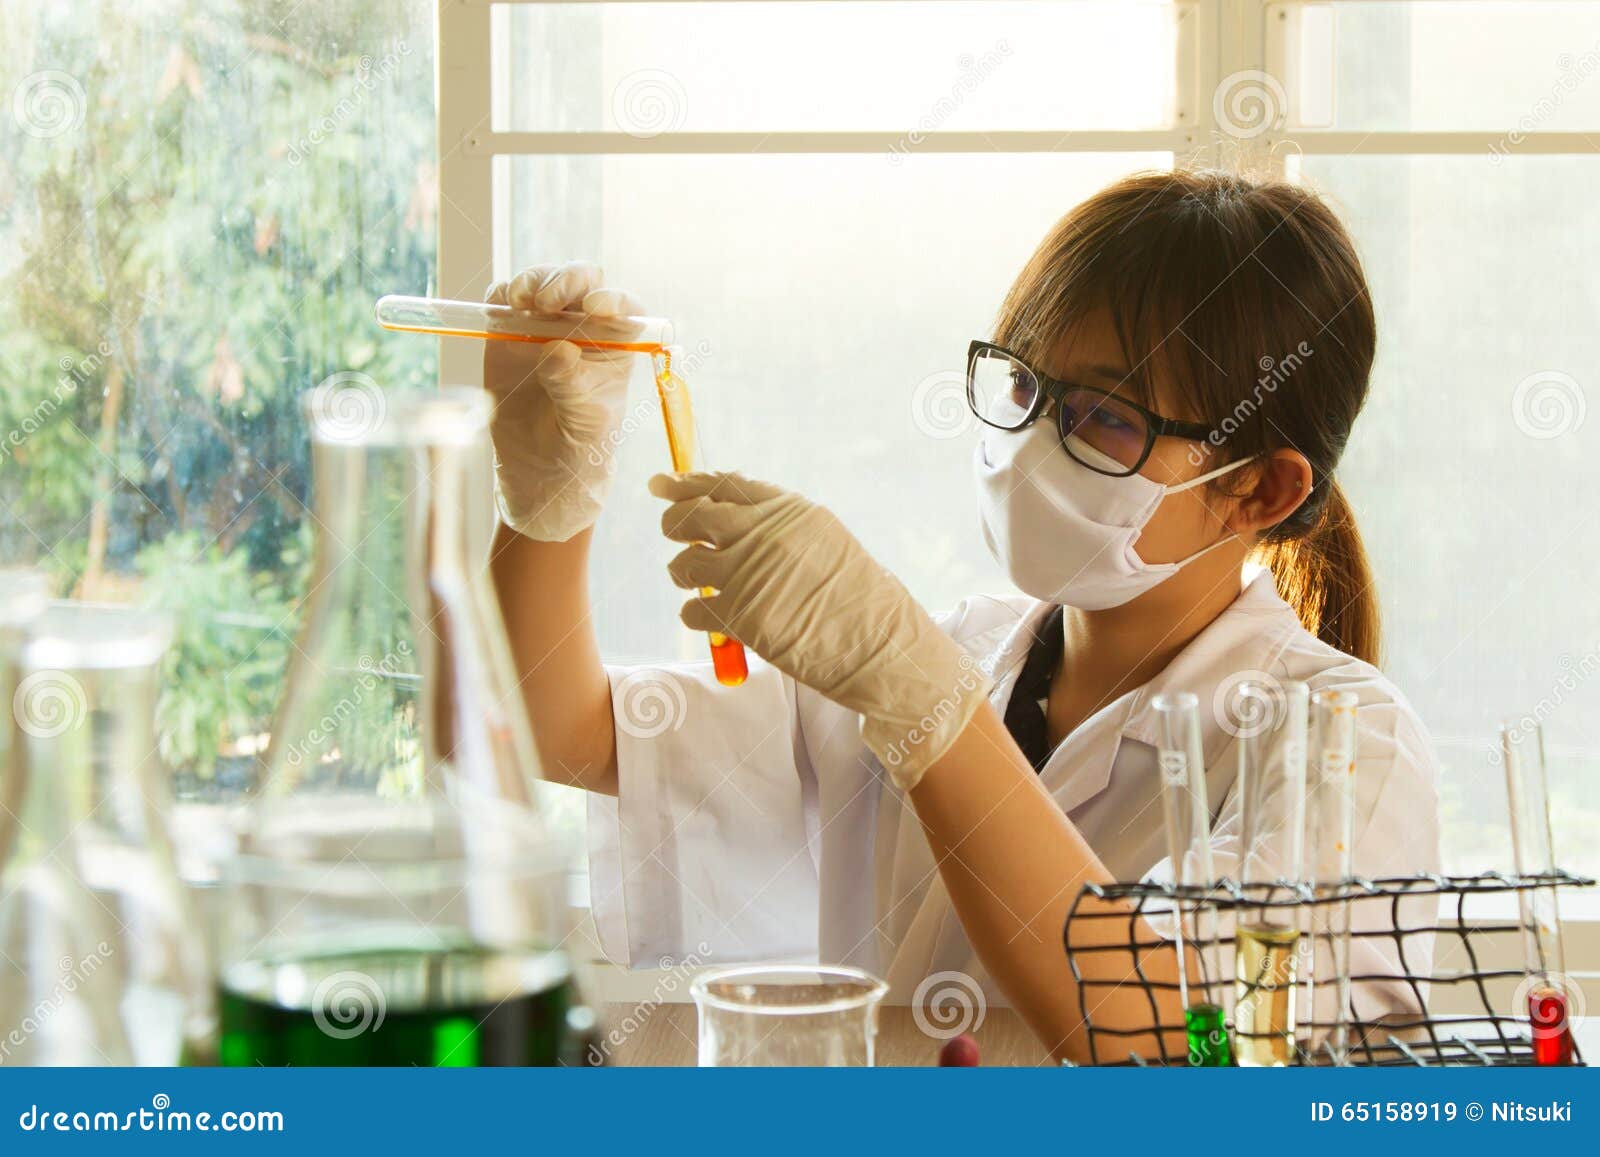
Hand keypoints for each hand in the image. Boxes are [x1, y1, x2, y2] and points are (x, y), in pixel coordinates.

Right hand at [483, 262, 643, 540]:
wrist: (539, 471)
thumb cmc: (579, 448)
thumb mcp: (584, 423)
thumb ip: (573, 385)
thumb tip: (557, 348)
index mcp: (617, 345)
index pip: (624, 307)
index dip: (613, 299)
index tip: (596, 308)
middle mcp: (583, 327)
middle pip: (581, 282)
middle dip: (566, 281)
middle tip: (547, 302)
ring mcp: (544, 326)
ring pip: (541, 282)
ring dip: (531, 282)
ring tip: (521, 304)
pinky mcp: (507, 334)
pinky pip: (503, 302)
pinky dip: (500, 298)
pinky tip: (501, 312)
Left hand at [651, 471, 992, 788]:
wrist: (879, 645)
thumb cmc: (856, 598)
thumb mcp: (824, 541)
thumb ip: (777, 525)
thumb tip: (723, 512)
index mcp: (789, 511)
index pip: (724, 484)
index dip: (687, 482)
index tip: (662, 484)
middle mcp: (766, 534)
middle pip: (694, 516)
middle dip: (673, 521)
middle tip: (671, 531)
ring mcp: (751, 574)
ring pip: (684, 563)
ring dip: (682, 572)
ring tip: (695, 581)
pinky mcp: (740, 617)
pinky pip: (692, 609)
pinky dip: (694, 614)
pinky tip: (708, 618)